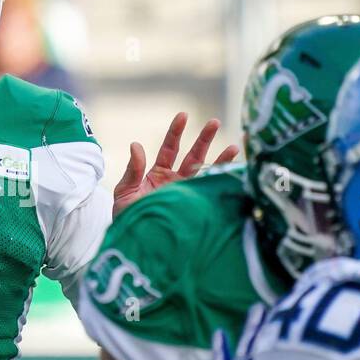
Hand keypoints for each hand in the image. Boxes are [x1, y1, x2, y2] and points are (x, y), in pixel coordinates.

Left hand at [112, 113, 238, 215]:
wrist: (133, 244)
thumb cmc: (126, 218)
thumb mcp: (124, 193)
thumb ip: (132, 170)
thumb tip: (135, 145)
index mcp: (158, 174)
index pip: (169, 149)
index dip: (176, 132)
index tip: (183, 115)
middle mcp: (175, 182)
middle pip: (192, 156)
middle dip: (204, 139)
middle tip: (214, 122)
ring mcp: (186, 195)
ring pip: (205, 173)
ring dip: (220, 161)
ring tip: (235, 147)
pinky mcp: (193, 209)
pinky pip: (208, 194)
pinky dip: (220, 184)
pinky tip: (234, 176)